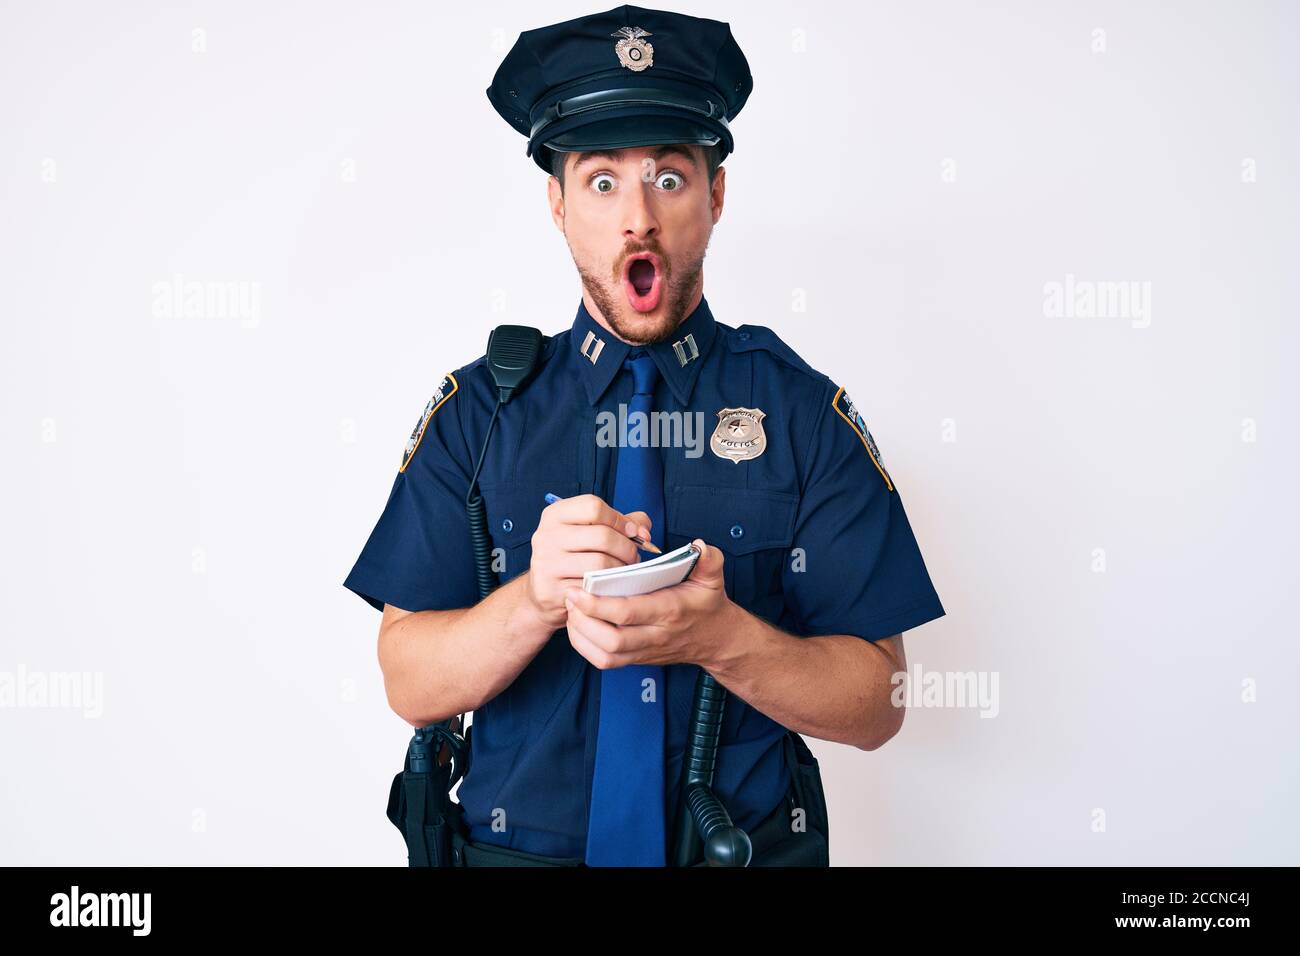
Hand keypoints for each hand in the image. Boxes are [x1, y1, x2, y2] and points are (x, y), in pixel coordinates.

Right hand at [524, 494, 652, 629]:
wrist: (544, 592)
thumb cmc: (574, 557)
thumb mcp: (591, 532)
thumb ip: (621, 523)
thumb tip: (644, 529)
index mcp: (555, 514)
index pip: (593, 507)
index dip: (619, 519)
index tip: (633, 532)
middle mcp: (546, 535)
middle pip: (602, 535)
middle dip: (627, 547)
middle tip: (634, 556)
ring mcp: (546, 563)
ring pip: (600, 562)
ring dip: (621, 568)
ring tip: (625, 570)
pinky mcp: (551, 589)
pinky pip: (592, 587)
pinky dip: (608, 586)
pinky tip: (611, 585)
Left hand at [562, 538, 733, 669]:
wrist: (716, 638)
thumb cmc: (707, 604)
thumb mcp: (712, 577)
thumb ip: (709, 559)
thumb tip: (699, 546)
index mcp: (669, 611)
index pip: (627, 613)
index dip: (597, 604)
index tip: (578, 589)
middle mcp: (655, 635)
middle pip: (611, 640)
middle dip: (583, 620)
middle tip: (569, 597)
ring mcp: (645, 650)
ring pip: (605, 655)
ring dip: (581, 635)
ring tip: (571, 610)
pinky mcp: (637, 659)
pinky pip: (605, 662)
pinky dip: (585, 647)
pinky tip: (579, 626)